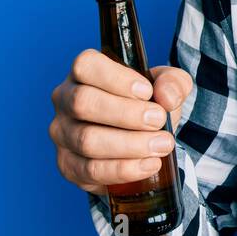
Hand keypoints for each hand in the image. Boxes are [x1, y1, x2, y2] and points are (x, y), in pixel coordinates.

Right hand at [49, 48, 191, 195]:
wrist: (142, 142)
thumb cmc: (147, 105)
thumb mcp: (167, 87)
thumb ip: (173, 83)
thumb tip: (166, 97)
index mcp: (84, 73)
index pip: (86, 66)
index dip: (116, 78)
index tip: (147, 92)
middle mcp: (65, 100)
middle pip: (83, 103)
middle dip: (127, 114)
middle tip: (159, 120)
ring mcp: (62, 134)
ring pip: (87, 140)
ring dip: (130, 145)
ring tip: (162, 145)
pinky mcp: (69, 166)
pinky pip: (91, 170)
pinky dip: (124, 169)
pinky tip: (150, 164)